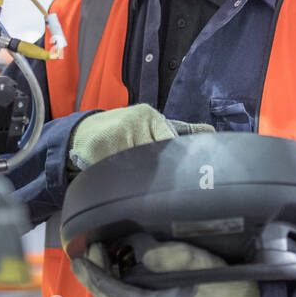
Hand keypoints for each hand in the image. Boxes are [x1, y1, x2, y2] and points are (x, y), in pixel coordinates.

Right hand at [66, 103, 213, 175]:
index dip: (170, 162)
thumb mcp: (151, 126)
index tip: (175, 174)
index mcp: (151, 116)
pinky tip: (115, 178)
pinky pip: (118, 173)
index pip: (170, 142)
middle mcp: (135, 120)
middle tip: (152, 180)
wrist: (84, 132)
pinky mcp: (100, 147)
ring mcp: (117, 133)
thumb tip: (211, 133)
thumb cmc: (124, 131)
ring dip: (137, 178)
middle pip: (155, 157)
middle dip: (154, 171)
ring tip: (131, 177)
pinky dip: (119, 179)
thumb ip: (179, 131)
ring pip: (138, 167)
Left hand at [70, 240, 259, 296]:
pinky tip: (106, 275)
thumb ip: (176, 257)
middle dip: (95, 280)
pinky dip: (110, 294)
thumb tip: (146, 255)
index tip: (86, 258)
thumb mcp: (202, 262)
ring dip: (99, 286)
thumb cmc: (219, 283)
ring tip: (93, 261)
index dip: (100, 279)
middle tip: (87, 254)